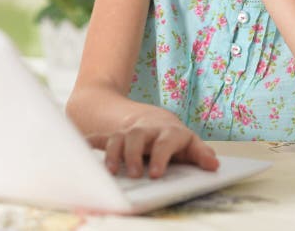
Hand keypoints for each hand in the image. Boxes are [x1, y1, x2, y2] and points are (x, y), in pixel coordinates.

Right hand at [85, 112, 219, 178]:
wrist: (155, 119)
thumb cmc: (174, 138)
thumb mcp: (190, 144)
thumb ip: (201, 154)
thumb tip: (214, 165)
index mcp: (169, 132)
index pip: (166, 141)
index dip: (161, 157)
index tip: (156, 174)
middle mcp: (148, 131)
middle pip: (138, 136)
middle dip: (134, 155)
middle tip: (133, 174)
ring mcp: (130, 133)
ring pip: (118, 137)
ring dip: (113, 153)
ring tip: (111, 171)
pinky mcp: (116, 136)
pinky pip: (101, 138)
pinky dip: (90, 142)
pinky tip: (81, 148)